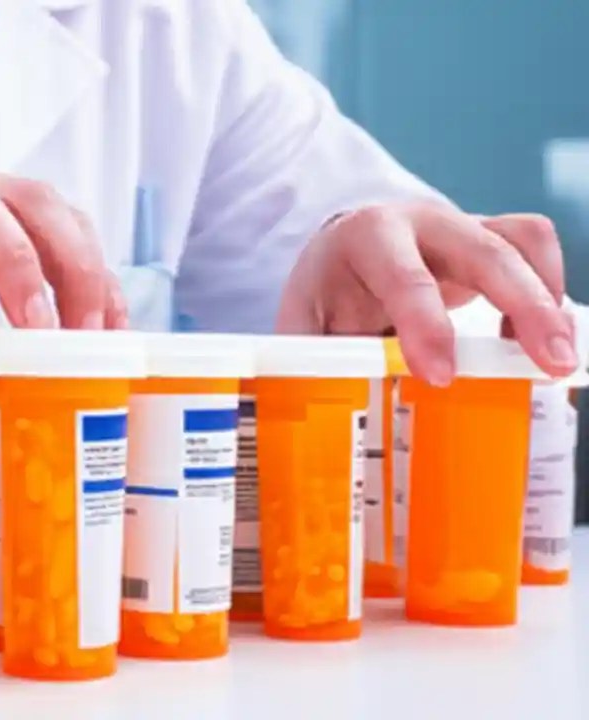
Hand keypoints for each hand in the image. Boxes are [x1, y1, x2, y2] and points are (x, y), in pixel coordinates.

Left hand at [278, 203, 576, 384]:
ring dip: (547, 298)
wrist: (340, 254)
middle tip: (549, 365)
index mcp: (365, 238)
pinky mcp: (490, 238)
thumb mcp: (304, 326)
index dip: (426, 326)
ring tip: (555, 359)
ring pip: (522, 240)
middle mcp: (419, 221)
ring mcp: (461, 225)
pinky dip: (548, 291)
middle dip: (522, 306)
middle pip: (482, 250)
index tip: (441, 376)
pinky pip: (533, 249)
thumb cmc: (325, 297)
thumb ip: (312, 364)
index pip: (403, 277)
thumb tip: (319, 421)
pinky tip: (536, 340)